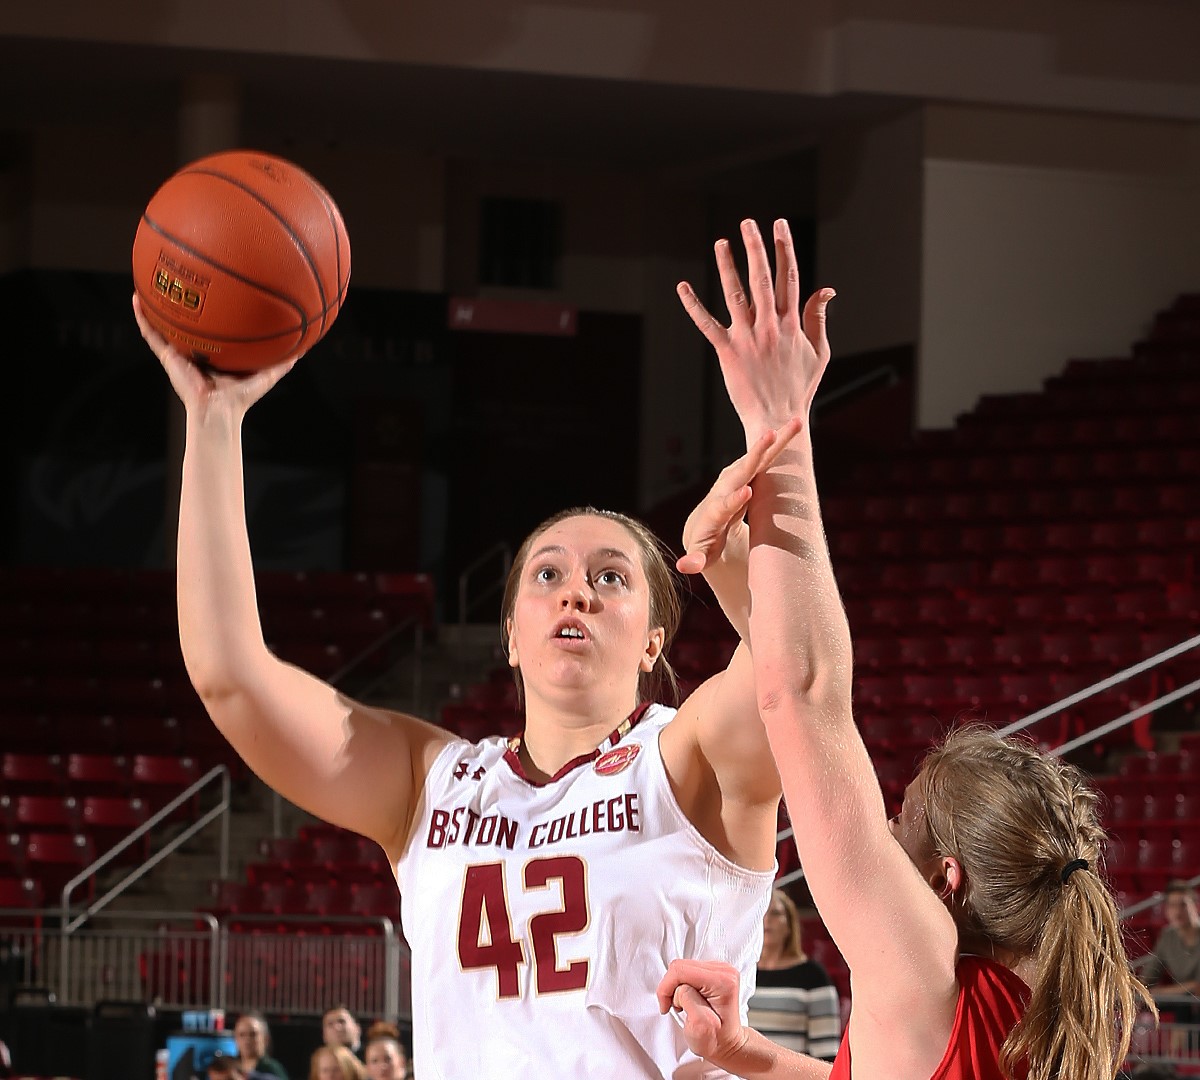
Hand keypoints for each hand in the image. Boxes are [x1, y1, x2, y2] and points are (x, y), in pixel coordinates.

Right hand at [133, 294, 298, 420]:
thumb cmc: (241, 399)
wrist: (220, 413)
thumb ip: (282, 363)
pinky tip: (137, 298)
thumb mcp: (266, 375)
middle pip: (189, 323)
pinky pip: (152, 334)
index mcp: (216, 353)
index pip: (213, 329)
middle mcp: (196, 350)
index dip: (213, 312)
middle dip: (185, 302)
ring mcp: (180, 352)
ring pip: (165, 324)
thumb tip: (304, 350)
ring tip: (151, 279)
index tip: (214, 291)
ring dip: (157, 304)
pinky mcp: (169, 357)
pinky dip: (143, 317)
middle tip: (183, 277)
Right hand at [657, 959, 747, 1065]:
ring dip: (677, 988)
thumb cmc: (716, 1040)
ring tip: (683, 1005)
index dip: (667, 988)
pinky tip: (689, 999)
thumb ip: (687, 999)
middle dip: (672, 988)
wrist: (727, 1043)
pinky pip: (687, 971)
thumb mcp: (699, 1026)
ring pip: (683, 968)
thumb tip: (680, 987)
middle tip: (675, 1007)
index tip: (666, 1006)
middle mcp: (723, 970)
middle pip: (681, 966)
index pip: (681, 970)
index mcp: (723, 981)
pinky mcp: (713, 971)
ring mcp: (719, 969)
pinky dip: (682, 986)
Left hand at [678, 218, 832, 440]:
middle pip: (763, 278)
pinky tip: (682, 287)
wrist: (778, 420)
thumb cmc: (799, 388)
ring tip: (721, 242)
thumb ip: (818, 318)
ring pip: (736, 294)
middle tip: (748, 222)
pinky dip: (693, 306)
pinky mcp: (728, 351)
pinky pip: (707, 324)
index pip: (789, 277)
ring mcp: (748, 338)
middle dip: (757, 247)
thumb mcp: (820, 352)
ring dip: (728, 266)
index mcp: (792, 324)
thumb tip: (826, 287)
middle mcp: (770, 326)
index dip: (784, 248)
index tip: (779, 224)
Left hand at [678, 418, 803, 574]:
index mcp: (716, 510)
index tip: (746, 493)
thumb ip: (694, 560)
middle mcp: (726, 488)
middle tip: (770, 435)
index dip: (734, 500)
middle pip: (743, 470)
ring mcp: (738, 478)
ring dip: (776, 440)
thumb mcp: (700, 555)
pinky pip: (768, 456)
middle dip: (756, 454)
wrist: (703, 524)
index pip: (725, 505)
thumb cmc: (705, 543)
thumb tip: (685, 566)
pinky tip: (795, 425)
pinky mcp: (750, 473)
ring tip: (795, 423)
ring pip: (759, 457)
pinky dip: (782, 442)